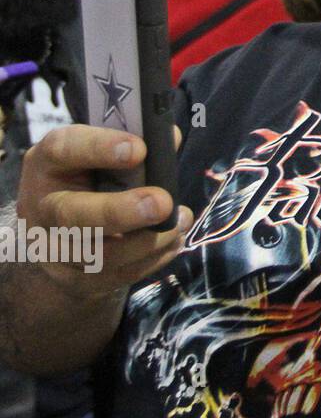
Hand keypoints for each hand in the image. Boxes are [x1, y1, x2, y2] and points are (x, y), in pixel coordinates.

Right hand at [17, 125, 193, 298]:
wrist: (61, 234)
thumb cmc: (90, 180)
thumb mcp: (100, 155)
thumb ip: (134, 143)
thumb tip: (168, 138)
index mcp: (48, 164)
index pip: (62, 150)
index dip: (99, 148)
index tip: (139, 149)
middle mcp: (43, 207)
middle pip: (73, 215)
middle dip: (121, 211)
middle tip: (162, 203)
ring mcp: (55, 248)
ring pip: (100, 254)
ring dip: (149, 240)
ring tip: (180, 221)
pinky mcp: (77, 279)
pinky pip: (119, 274)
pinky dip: (154, 258)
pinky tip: (173, 240)